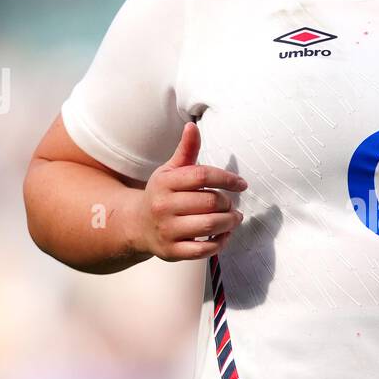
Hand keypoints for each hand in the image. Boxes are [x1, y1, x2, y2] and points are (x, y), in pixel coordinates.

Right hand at [131, 121, 247, 261]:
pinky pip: (203, 250)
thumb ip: (186, 151)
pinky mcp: (172, 251)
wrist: (137, 225)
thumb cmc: (161, 194)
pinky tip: (223, 235)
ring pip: (210, 225)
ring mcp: (167, 230)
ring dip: (229, 222)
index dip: (227, 179)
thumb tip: (192, 126)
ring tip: (233, 218)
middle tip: (231, 204)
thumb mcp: (170, 171)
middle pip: (209, 202)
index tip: (241, 184)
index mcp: (165, 183)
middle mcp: (163, 206)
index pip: (202, 176)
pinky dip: (220, 242)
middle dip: (227, 203)